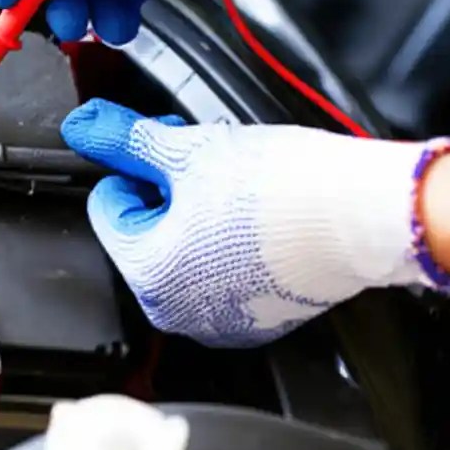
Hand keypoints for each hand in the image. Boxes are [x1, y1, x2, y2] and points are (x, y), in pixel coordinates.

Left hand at [61, 99, 449, 346]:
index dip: (139, 169)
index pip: (108, 207)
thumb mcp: (187, 150)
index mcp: (147, 276)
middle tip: (208, 162)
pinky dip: (229, 244)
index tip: (173, 149)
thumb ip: (122, 140)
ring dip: (197, 213)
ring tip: (237, 190)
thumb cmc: (285, 191)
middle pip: (145, 230)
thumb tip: (82, 127)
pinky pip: (220, 275)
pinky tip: (258, 220)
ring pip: (182, 250)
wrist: (367, 216)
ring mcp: (218, 322)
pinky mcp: (257, 321)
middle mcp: (175, 312)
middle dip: (167, 189)